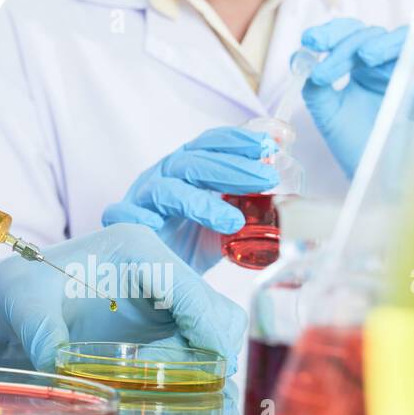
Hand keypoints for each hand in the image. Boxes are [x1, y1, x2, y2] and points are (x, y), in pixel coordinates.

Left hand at [0, 223, 247, 372]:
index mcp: (136, 248)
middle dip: (208, 353)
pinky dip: (191, 368)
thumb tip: (63, 376)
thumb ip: (44, 338)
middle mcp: (161, 264)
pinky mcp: (163, 318)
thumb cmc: (19, 290)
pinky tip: (154, 383)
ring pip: (216, 330)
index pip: (191, 289)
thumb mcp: (24, 308)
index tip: (207, 371)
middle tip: (167, 384)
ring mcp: (166, 292)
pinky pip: (199, 344)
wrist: (14, 296)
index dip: (206, 330)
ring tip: (155, 384)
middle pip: (217, 310)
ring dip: (201, 363)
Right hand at [101, 127, 276, 271]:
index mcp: (187, 168)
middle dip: (233, 167)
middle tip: (268, 178)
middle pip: (195, 161)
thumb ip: (249, 208)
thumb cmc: (187, 244)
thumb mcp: (224, 224)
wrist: (152, 276)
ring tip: (233, 222)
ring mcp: (141, 198)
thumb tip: (290, 204)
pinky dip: (137, 216)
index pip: (212, 144)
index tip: (272, 142)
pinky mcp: (123, 223)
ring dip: (201, 201)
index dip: (239, 138)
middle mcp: (164, 176)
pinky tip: (155, 227)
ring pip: (167, 188)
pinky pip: (124, 214)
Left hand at [301, 19, 407, 176]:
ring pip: (399, 40)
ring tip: (364, 57)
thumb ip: (316, 89)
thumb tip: (306, 63)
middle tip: (325, 49)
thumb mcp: (329, 116)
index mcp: (360, 70)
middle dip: (347, 39)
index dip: (330, 33)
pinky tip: (400, 72)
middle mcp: (384, 67)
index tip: (310, 40)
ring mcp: (408, 76)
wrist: (376, 179)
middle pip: (370, 34)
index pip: (348, 38)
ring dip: (379, 43)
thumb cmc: (355, 147)